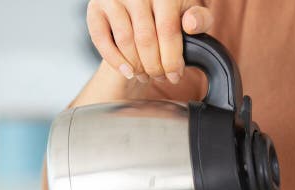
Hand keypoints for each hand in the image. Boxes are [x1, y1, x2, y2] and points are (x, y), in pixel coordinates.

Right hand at [86, 0, 212, 83]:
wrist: (143, 5)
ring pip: (126, 41)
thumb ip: (199, 18)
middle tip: (161, 77)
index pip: (167, 30)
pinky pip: (101, 39)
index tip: (175, 75)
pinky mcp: (96, 8)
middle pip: (146, 39)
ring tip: (146, 75)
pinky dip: (115, 60)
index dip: (172, 58)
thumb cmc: (170, 11)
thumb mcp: (189, 12)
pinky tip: (128, 71)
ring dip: (137, 66)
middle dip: (155, 66)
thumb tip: (191, 25)